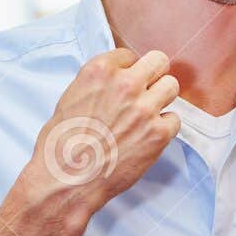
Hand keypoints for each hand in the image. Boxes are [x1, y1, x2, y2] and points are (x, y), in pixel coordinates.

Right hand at [19, 48, 179, 222]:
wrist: (66, 180)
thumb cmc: (61, 144)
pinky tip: (147, 136)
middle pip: (158, 62)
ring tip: (148, 113)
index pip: (129, 55)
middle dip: (152, 75)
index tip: (124, 83)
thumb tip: (112, 84)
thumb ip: (97, 85)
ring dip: (161, 98)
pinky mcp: (158, 133)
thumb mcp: (70, 99)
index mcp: (100, 71)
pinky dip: (164, 127)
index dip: (127, 70)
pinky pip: (174, 119)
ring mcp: (145, 109)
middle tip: (145, 91)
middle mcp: (125, 85)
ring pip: (171, 86)